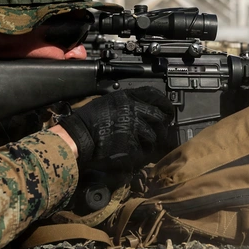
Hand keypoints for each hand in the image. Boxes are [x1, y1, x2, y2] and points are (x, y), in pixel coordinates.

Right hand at [59, 88, 174, 168]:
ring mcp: (133, 128)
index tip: (168, 110)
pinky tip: (138, 152)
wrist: (79, 135)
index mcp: (128, 98)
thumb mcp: (109, 101)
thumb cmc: (89, 119)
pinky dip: (142, 151)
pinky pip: (144, 149)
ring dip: (152, 140)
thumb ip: (128, 102)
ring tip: (147, 143)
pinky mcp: (131, 144)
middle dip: (162, 125)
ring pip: (153, 134)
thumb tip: (143, 106)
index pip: (155, 96)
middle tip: (162, 129)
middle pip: (158, 116)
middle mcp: (133, 110)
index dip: (165, 104)